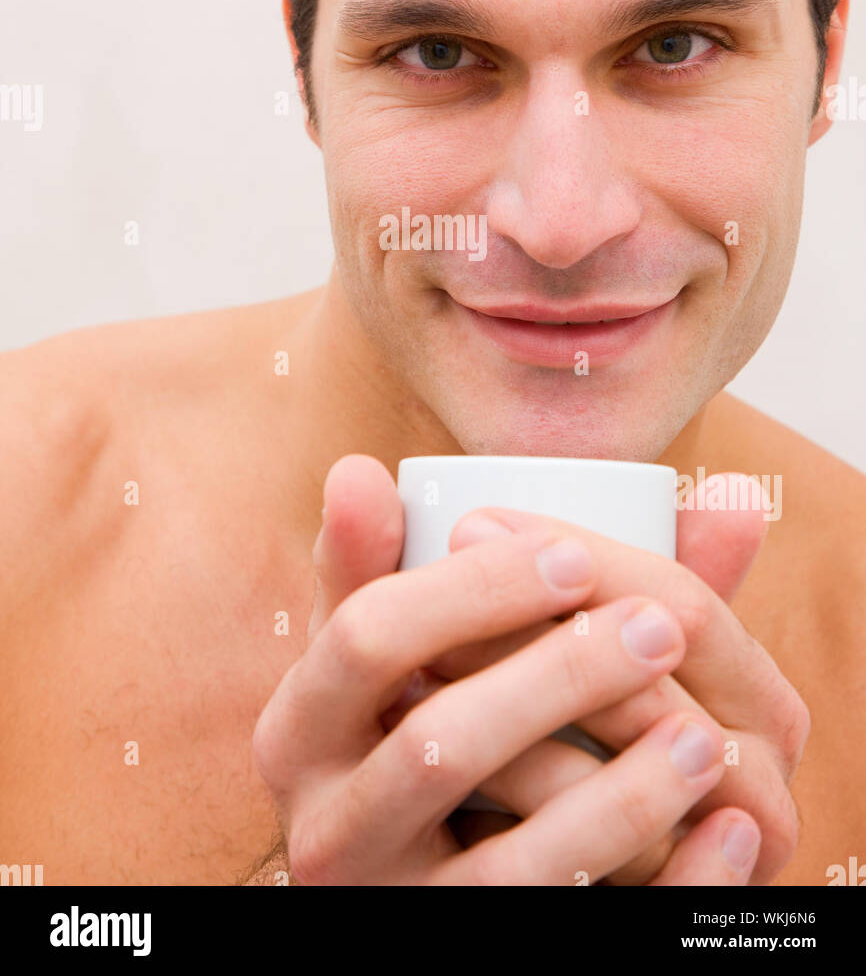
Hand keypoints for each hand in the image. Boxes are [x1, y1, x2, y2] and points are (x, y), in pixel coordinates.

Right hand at [251, 456, 798, 883]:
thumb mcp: (384, 663)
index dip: (472, 592)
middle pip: (439, 744)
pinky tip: (719, 835)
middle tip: (663, 627)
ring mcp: (395, 910)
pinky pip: (562, 930)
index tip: (570, 554)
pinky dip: (660, 885)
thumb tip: (358, 466)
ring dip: (620, 795)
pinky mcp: (465, 958)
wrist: (406, 888)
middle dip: (558, 676)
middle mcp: (327, 829)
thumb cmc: (404, 735)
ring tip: (704, 736)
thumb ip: (383, 568)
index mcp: (299, 731)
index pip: (367, 637)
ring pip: (509, 861)